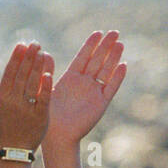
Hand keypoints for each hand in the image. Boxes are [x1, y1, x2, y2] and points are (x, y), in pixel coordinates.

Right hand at [0, 42, 52, 151]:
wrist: (12, 152)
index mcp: (1, 98)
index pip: (9, 73)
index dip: (16, 58)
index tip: (21, 45)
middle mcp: (13, 102)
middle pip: (22, 75)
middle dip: (29, 58)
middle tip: (35, 44)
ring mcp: (27, 109)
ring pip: (33, 84)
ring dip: (38, 66)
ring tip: (43, 52)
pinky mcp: (40, 117)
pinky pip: (44, 99)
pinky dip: (46, 86)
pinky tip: (49, 73)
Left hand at [47, 30, 126, 145]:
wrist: (58, 136)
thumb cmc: (49, 115)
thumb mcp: (46, 89)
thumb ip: (47, 72)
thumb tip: (44, 52)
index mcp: (71, 78)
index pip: (83, 57)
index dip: (91, 45)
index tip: (98, 32)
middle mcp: (84, 83)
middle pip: (98, 60)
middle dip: (105, 46)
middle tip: (115, 32)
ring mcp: (94, 92)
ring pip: (106, 71)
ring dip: (113, 58)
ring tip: (120, 43)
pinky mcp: (101, 103)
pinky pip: (111, 88)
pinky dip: (117, 77)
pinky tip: (123, 65)